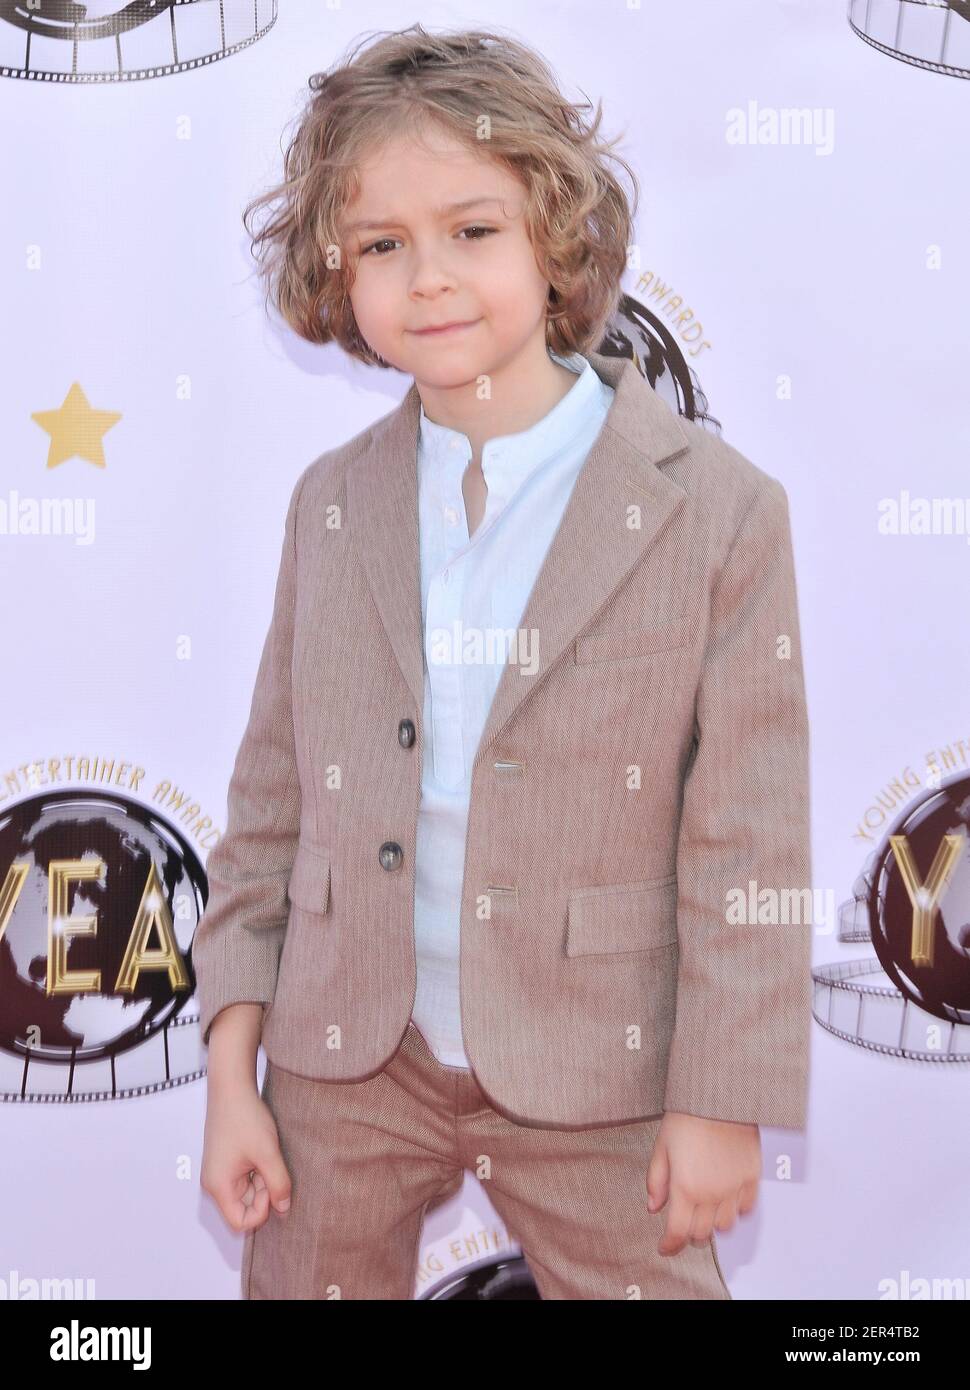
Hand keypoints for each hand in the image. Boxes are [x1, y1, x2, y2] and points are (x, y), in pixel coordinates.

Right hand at [201, 1081, 292, 1233]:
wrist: (231, 1087)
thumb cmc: (245, 1118)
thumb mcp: (268, 1152)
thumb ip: (278, 1183)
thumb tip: (284, 1209)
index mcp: (218, 1187)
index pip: (240, 1223)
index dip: (261, 1211)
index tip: (271, 1186)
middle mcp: (214, 1184)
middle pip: (243, 1208)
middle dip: (263, 1194)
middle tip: (271, 1167)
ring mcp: (219, 1173)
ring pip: (246, 1193)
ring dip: (261, 1181)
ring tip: (267, 1156)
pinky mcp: (225, 1163)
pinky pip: (243, 1180)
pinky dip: (257, 1171)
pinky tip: (262, 1152)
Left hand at [646, 1110, 760, 1254]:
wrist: (719, 1097)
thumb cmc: (687, 1118)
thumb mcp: (661, 1148)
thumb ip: (656, 1181)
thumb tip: (653, 1207)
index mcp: (686, 1187)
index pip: (677, 1231)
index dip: (669, 1245)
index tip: (664, 1247)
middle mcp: (712, 1193)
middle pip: (701, 1233)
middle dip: (688, 1235)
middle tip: (681, 1227)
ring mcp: (735, 1187)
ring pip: (725, 1227)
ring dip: (712, 1226)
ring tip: (703, 1214)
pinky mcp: (752, 1178)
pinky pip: (746, 1209)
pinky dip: (735, 1212)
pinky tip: (725, 1202)